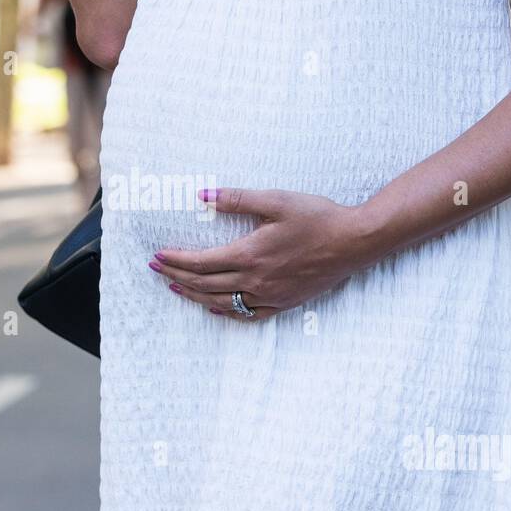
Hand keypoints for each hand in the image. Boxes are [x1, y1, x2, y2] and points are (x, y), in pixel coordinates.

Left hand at [148, 188, 378, 319]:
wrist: (354, 241)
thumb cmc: (317, 217)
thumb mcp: (276, 200)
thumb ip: (237, 199)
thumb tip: (203, 196)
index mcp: (250, 254)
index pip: (201, 262)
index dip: (175, 260)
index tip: (157, 255)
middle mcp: (255, 280)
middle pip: (205, 284)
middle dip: (177, 276)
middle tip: (156, 269)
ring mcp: (270, 295)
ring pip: (222, 302)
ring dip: (194, 296)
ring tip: (175, 287)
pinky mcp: (284, 302)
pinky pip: (248, 314)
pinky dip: (227, 312)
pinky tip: (216, 309)